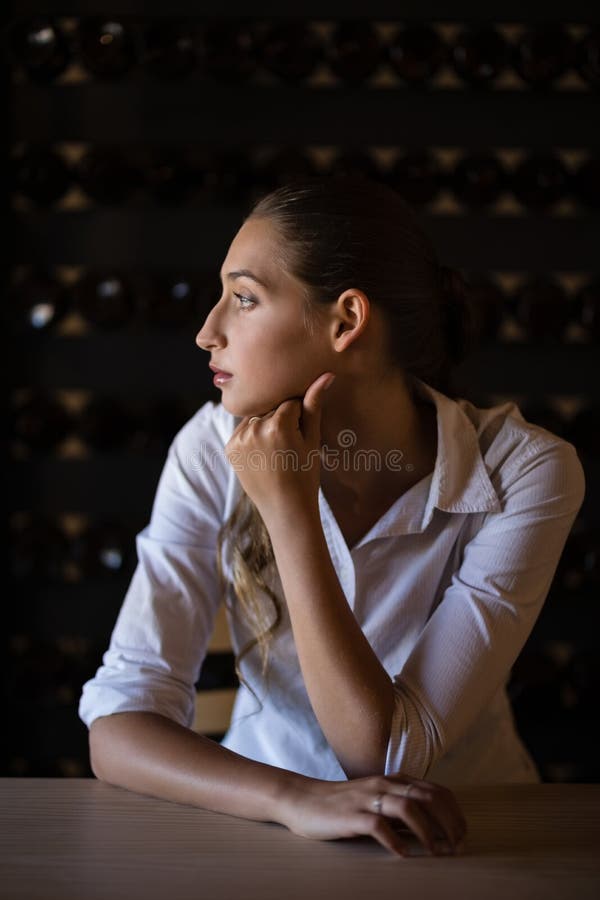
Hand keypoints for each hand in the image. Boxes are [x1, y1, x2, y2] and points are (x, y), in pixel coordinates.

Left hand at [223, 372, 335, 520]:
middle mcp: (255, 429)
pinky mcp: (230, 447)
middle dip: (281, 420)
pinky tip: (263, 455)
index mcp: (278, 425)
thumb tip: (326, 375)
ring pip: (257, 417)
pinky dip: (253, 436)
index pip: (290, 402)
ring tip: (276, 451)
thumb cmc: (305, 475)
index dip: (298, 419)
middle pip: (272, 408)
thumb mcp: (312, 440)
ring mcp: (239, 439)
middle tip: (288, 447)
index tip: (300, 438)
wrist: (285, 509)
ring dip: (265, 426)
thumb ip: (314, 405)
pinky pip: (244, 430)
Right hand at [278, 773, 466, 857]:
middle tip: (457, 846)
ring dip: (428, 831)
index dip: (455, 812)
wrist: (302, 800)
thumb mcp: (376, 801)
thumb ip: (401, 810)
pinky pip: (378, 825)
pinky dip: (395, 840)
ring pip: (408, 807)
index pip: (436, 790)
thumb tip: (433, 827)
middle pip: (428, 796)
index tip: (463, 834)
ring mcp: (367, 798)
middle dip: (449, 823)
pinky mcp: (350, 815)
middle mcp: (383, 784)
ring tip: (436, 852)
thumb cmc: (342, 805)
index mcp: (393, 780)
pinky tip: (403, 854)